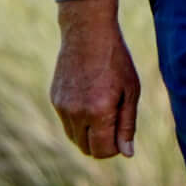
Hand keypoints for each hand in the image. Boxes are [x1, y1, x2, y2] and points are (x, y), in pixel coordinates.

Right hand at [51, 0, 139, 158]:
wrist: (88, 33)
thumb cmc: (116, 61)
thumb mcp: (131, 91)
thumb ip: (127, 125)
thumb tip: (127, 153)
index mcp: (99, 112)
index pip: (102, 151)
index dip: (115, 148)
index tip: (122, 133)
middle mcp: (77, 113)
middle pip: (86, 149)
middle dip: (102, 144)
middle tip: (115, 123)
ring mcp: (62, 107)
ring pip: (75, 138)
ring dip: (89, 134)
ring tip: (104, 110)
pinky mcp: (55, 100)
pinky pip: (67, 123)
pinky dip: (79, 120)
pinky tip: (90, 99)